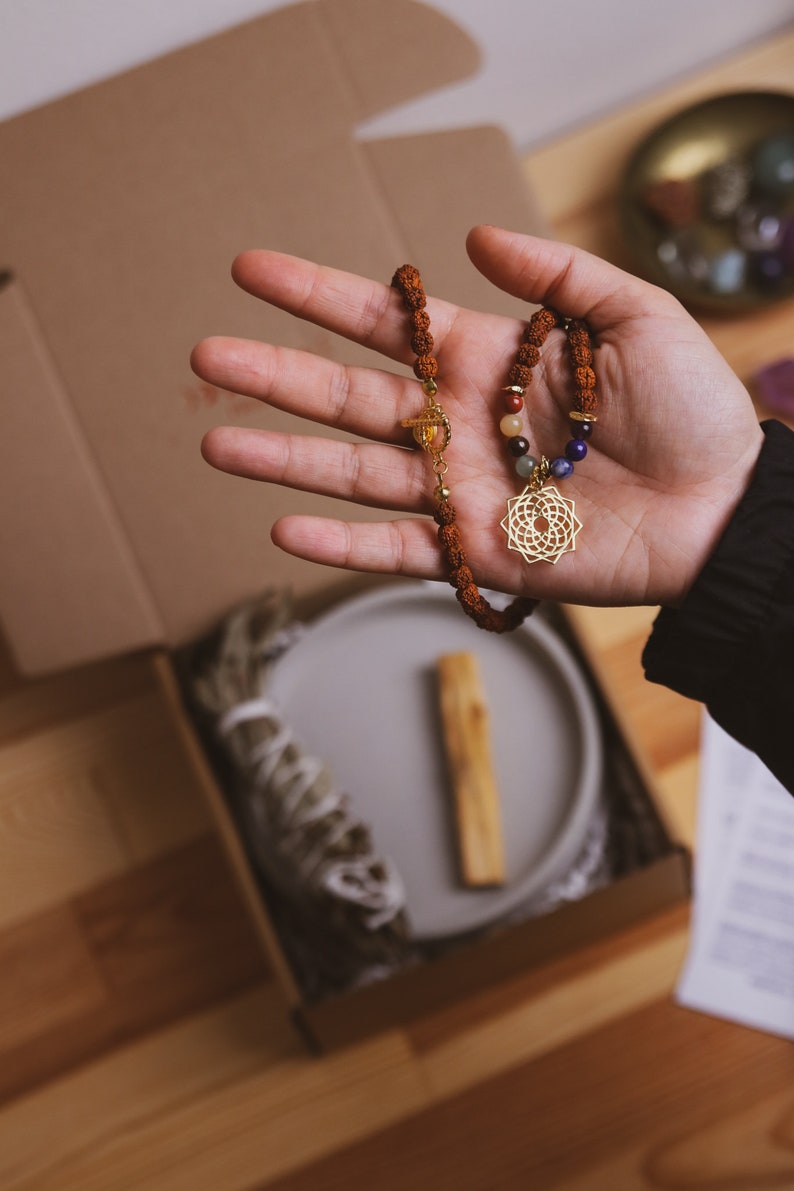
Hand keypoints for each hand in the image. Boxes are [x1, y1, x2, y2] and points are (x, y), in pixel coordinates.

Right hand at [191, 226, 762, 607]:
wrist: (721, 509)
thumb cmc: (691, 411)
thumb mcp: (634, 318)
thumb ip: (558, 276)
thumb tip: (474, 238)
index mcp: (488, 363)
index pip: (387, 326)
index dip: (319, 297)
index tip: (252, 271)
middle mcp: (458, 426)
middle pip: (349, 397)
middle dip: (277, 376)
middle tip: (205, 355)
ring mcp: (462, 492)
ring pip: (355, 474)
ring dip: (283, 461)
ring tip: (215, 446)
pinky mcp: (477, 552)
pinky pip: (398, 550)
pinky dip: (342, 544)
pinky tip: (284, 526)